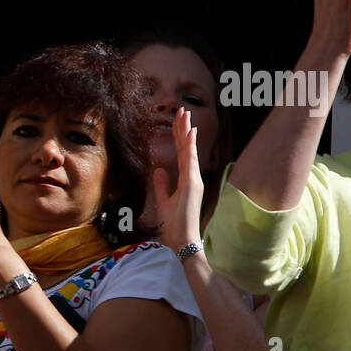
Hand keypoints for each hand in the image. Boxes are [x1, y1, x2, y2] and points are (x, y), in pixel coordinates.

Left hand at [149, 108, 203, 253]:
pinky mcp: (192, 184)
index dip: (179, 137)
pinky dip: (190, 145)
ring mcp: (193, 180)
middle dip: (183, 128)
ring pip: (189, 150)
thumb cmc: (175, 226)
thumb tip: (157, 170)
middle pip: (186, 148)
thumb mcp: (163, 202)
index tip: (177, 121)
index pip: (182, 153)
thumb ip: (161, 186)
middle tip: (181, 109)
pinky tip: (190, 132)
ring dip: (186, 131)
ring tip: (184, 113)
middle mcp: (192, 177)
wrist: (183, 241)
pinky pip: (190, 161)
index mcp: (186, 180)